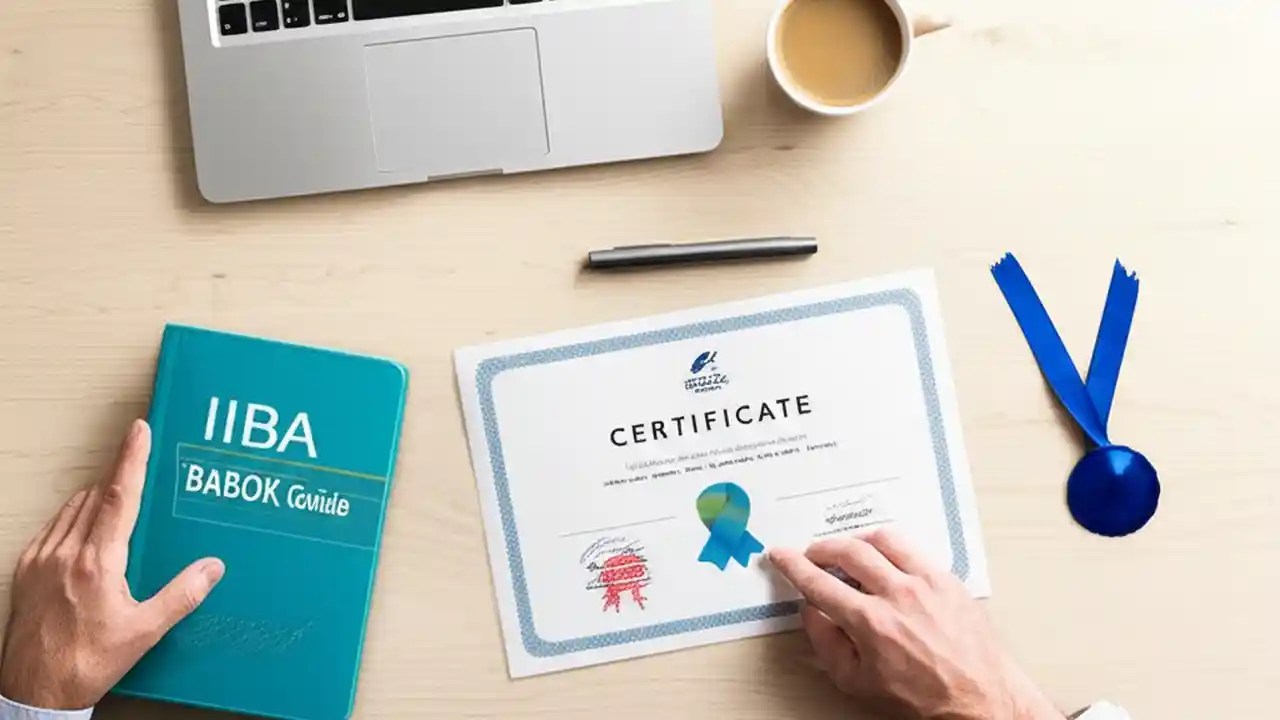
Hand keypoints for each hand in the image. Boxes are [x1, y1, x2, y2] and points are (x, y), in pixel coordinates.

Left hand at [0, 420, 224, 709]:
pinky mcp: (26, 570)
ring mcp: (41, 560)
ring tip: (118, 506)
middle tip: (139, 470)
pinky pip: (53, 528)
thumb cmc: (86, 664)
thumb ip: (182, 596)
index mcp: (97, 564)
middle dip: (119, 480)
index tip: (139, 431)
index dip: (132, 460)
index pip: (119, 497)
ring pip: (72, 509)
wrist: (36, 690)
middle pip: (96, 497)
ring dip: (96, 500)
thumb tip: (212, 568)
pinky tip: (84, 535)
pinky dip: (73, 520)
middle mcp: (66, 554)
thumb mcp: (144, 632)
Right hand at [769, 529, 1060, 719]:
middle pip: (847, 551)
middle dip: (821, 547)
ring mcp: (926, 583)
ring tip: (848, 550)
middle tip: (812, 553)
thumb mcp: (857, 683)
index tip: (782, 556)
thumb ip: (826, 643)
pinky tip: (885, 556)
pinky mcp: (947, 579)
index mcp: (871, 623)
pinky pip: (913, 547)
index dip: (793, 565)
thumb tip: (811, 612)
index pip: (819, 583)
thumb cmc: (924, 698)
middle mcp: (898, 596)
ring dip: (857, 540)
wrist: (979, 700)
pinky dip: (891, 546)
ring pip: (882, 539)